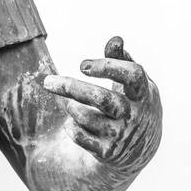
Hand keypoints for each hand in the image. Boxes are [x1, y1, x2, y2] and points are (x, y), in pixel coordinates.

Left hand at [43, 36, 161, 169]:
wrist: (141, 148)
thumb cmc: (133, 104)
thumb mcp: (134, 83)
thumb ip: (123, 61)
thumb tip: (115, 39)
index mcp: (143, 93)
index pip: (131, 75)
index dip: (108, 67)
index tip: (82, 65)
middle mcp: (133, 114)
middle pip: (102, 99)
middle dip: (72, 88)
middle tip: (48, 81)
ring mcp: (121, 134)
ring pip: (87, 118)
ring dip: (71, 107)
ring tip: (69, 102)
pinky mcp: (107, 151)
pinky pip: (81, 138)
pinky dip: (71, 127)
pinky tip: (71, 121)